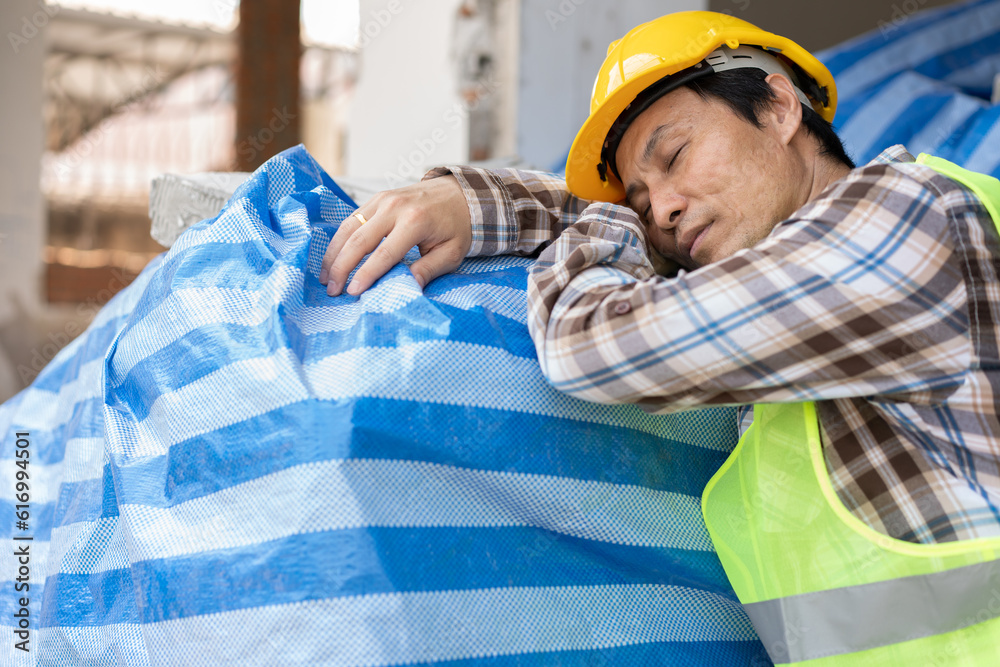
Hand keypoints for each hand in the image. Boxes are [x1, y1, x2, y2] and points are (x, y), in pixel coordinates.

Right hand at [319, 175, 471, 295]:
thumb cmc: (457, 226)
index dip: (366, 274)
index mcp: (415, 221)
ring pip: (348, 228)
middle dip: (341, 267)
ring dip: (334, 254)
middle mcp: (394, 207)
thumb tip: (407, 288)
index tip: (352, 292)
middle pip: (358, 240)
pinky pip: (351, 219)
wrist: (460, 193)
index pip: (384, 253)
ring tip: (326, 277)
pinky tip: (333, 258)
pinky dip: (339, 240)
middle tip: (332, 290)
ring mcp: (382, 199)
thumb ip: (428, 270)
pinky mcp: (376, 198)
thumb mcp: (451, 253)